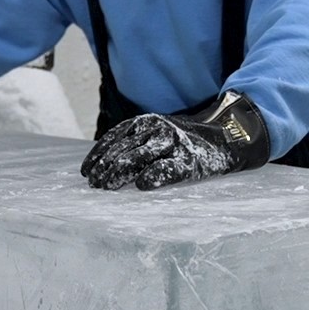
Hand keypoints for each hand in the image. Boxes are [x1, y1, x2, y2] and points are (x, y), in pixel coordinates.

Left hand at [80, 92, 271, 189]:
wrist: (223, 138)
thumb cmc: (180, 142)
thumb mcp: (154, 134)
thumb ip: (132, 144)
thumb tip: (100, 165)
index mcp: (147, 122)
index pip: (115, 138)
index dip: (98, 155)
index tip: (86, 171)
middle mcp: (158, 129)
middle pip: (124, 150)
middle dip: (105, 169)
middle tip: (94, 185)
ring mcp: (174, 144)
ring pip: (140, 158)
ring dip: (119, 174)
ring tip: (106, 187)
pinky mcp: (189, 162)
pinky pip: (168, 169)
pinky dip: (153, 176)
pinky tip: (141, 185)